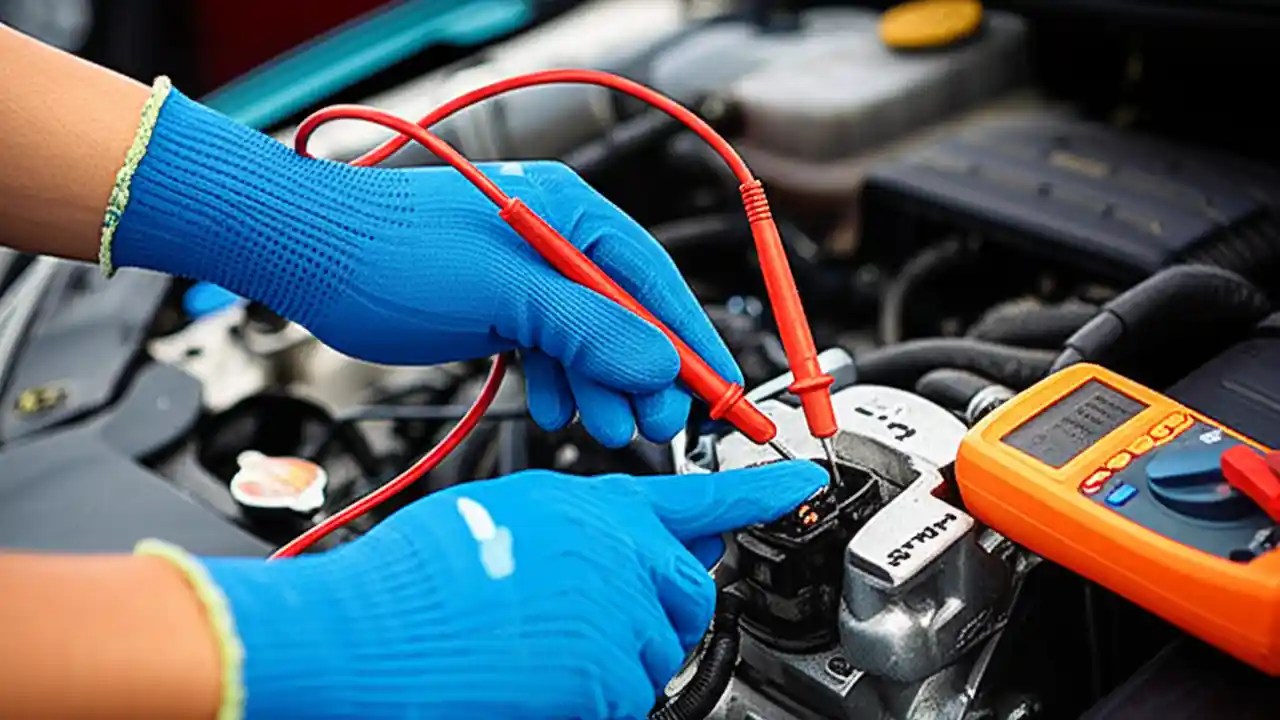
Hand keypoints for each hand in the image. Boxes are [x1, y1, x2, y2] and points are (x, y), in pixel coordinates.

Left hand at [111, 89, 738, 446]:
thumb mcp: (502, 294)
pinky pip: (553, 349)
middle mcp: (558, 241)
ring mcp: (530, 275)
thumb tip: (659, 363)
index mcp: (570, 215)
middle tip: (660, 426)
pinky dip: (561, 382)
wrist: (304, 259)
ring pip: (591, 341)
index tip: (722, 391)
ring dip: (601, 386)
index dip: (693, 339)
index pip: (655, 281)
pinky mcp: (503, 305)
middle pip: (628, 317)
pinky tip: (556, 410)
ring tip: (605, 426)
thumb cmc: (389, 255)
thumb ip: (588, 329)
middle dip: (644, 375)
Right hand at [199, 461, 825, 719]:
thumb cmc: (422, 573)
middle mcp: (619, 553)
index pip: (696, 498)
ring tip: (540, 647)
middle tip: (593, 624)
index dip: (756, 492)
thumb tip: (615, 544)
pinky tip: (534, 675)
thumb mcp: (507, 511)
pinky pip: (625, 699)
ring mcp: (618, 615)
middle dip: (658, 615)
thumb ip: (579, 523)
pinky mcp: (606, 676)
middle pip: (687, 594)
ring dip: (616, 661)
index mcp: (595, 506)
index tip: (797, 485)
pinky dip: (590, 698)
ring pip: (655, 654)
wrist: (373, 627)